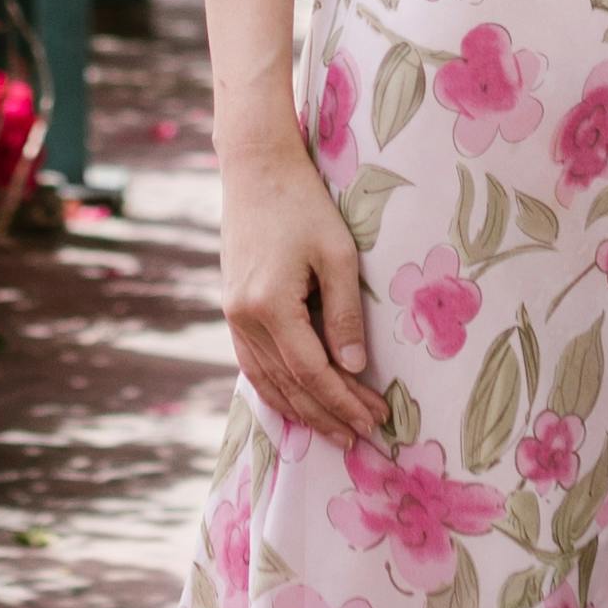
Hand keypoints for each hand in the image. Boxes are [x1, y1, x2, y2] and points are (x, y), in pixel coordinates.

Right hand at [221, 134, 383, 446]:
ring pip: (266, 381)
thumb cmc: (304, 204)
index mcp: (268, 306)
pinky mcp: (232, 309)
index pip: (311, 372)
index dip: (343, 401)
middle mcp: (243, 319)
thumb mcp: (338, 254)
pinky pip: (253, 364)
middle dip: (327, 415)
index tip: (375, 419)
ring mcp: (232, 316)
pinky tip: (296, 402)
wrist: (255, 170)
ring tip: (334, 432)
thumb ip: (344, 312)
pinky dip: (275, 390)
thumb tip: (353, 367)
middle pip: (288, 385)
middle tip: (362, 438)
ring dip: (301, 410)